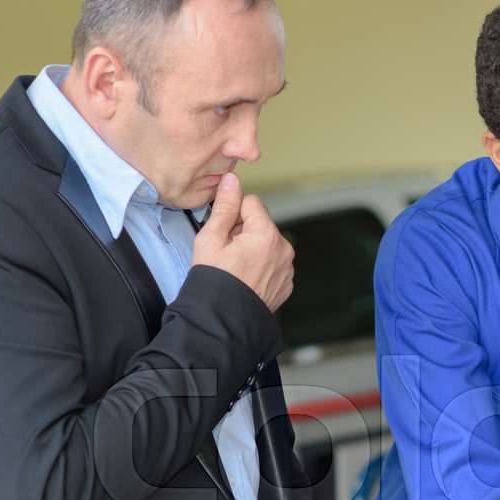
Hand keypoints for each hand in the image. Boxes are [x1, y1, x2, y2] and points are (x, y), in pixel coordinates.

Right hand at [192, 172, 294, 311]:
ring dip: (253, 249)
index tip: (224, 231)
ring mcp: (288, 268)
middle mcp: (284, 249)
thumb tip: (232, 180)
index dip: (233, 214)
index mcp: (267, 234)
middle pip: (261, 224)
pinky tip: (246, 279)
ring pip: (268, 244)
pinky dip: (261, 266)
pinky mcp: (287, 283)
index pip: (251, 203)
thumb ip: (225, 206)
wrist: (223, 319)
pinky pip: (274, 264)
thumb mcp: (211, 238)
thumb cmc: (214, 279)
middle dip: (244, 231)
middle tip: (226, 252)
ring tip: (235, 268)